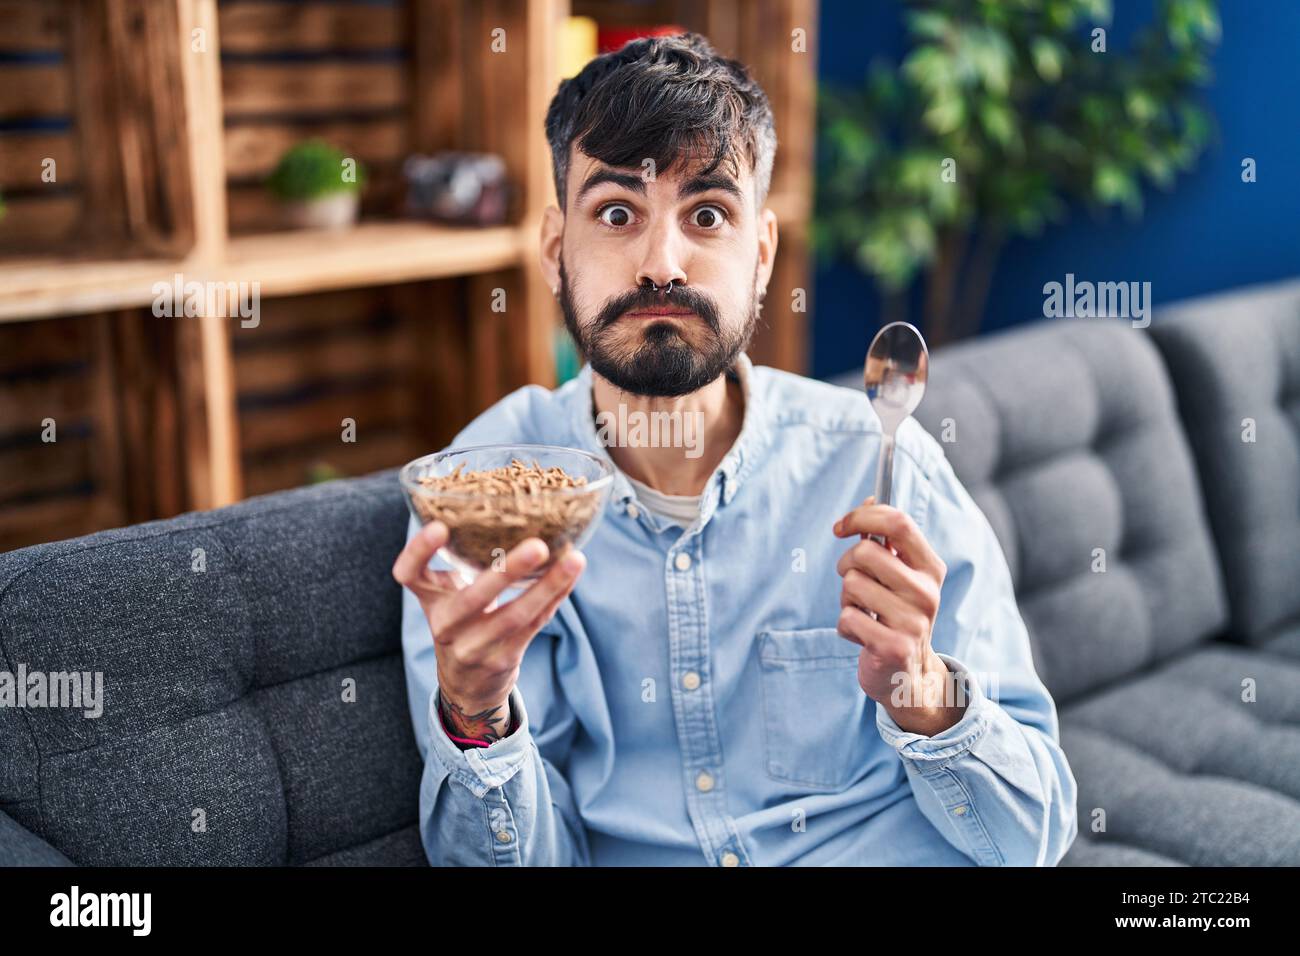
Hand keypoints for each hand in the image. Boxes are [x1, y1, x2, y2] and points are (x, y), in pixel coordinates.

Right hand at [392, 520, 584, 742]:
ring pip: (515, 617)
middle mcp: (446, 624)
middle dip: (507, 572)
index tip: (439, 526)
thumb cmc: (463, 619)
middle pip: (472, 600)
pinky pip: (535, 624)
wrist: (467, 683)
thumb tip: (510, 502)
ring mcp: (474, 647)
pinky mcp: (503, 658)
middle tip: (538, 546)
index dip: (418, 551)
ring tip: (574, 560)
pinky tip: (572, 573)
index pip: (408, 574)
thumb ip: (464, 558)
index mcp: (430, 598)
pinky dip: (556, 596)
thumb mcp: (449, 593)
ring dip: (549, 586)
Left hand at [833, 496, 963, 735]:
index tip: (840, 526)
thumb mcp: (900, 575)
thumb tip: (871, 498)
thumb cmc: (897, 615)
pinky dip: (846, 627)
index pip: (898, 522)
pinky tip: (863, 636)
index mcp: (931, 567)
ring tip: (864, 613)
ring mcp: (913, 621)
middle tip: (855, 584)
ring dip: (847, 599)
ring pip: (851, 584)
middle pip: (865, 551)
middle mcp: (927, 592)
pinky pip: (846, 617)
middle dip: (847, 565)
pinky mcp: (893, 647)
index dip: (863, 516)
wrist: (908, 675)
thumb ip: (886, 540)